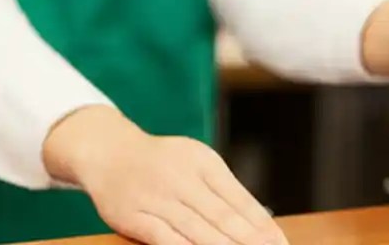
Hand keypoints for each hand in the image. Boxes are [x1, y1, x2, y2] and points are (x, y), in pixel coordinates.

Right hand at [43, 106, 286, 244]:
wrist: (108, 152)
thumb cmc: (162, 162)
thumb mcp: (196, 162)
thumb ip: (223, 189)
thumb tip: (259, 220)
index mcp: (204, 163)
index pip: (239, 199)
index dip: (261, 225)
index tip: (280, 243)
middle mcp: (182, 177)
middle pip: (222, 216)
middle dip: (249, 241)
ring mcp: (156, 197)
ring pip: (196, 229)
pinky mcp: (132, 216)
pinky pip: (162, 237)